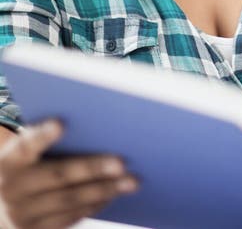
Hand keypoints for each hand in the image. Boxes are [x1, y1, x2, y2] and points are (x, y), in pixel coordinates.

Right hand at [0, 120, 137, 228]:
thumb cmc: (24, 169)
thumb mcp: (24, 154)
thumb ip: (46, 140)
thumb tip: (94, 121)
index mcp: (10, 160)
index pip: (26, 144)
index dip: (43, 135)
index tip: (61, 123)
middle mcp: (12, 188)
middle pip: (58, 176)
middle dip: (93, 168)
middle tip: (122, 162)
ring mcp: (22, 215)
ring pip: (69, 201)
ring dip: (103, 191)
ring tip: (131, 181)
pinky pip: (69, 219)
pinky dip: (94, 205)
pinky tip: (113, 194)